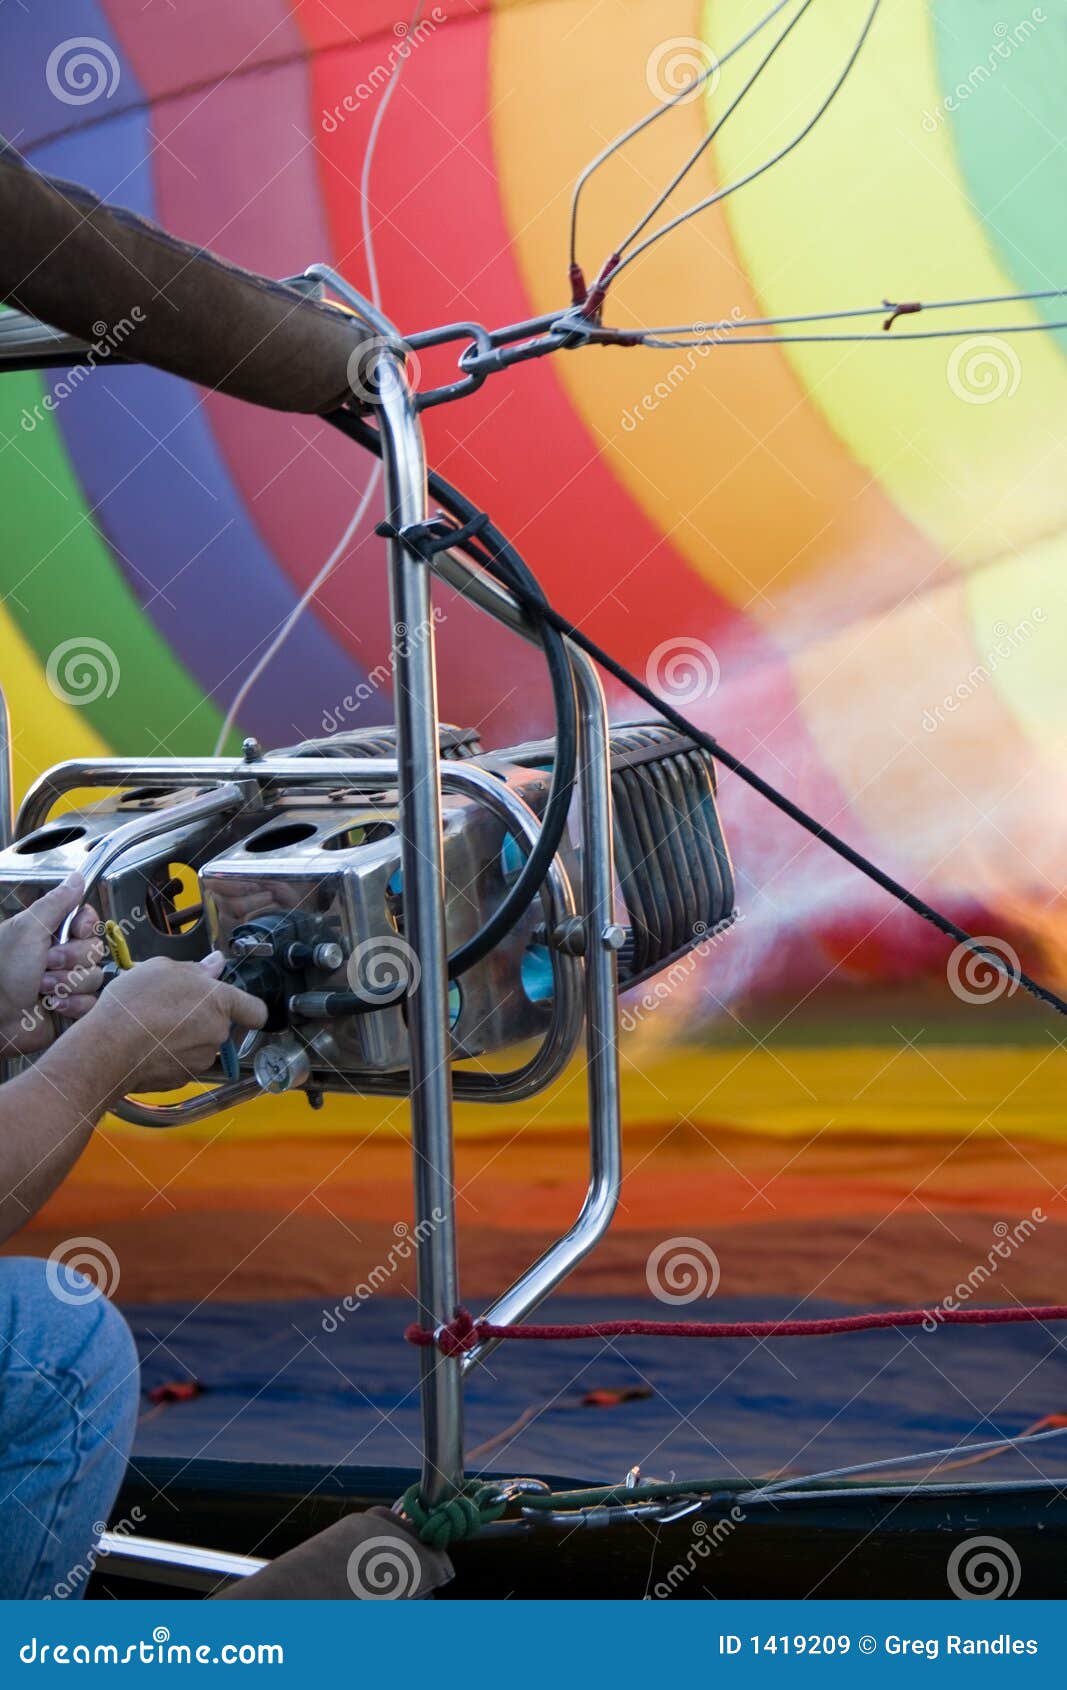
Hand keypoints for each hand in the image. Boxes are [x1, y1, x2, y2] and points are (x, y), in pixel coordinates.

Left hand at [0, 874, 105, 1055]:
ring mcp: (68, 982)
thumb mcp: (27, 930)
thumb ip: (56, 902)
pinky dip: (73, 1005)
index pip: (88, 920)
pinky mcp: (73, 1007)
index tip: (74, 931)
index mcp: (49, 933)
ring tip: (42, 988)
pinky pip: (93, 1002)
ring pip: (96, 976)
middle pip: (95, 948)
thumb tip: (77, 877)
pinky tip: (53, 1004)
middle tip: (45, 964)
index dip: (86, 926)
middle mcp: (61, 956)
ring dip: (67, 983)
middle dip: (71, 959)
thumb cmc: (2, 973)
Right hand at [90, 952, 265, 1094]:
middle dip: (201, 1017)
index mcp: (220, 1002)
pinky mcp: (182, 1079)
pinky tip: (146, 1045)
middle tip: (172, 1006)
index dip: (248, 1008)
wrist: (108, 1049)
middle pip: (220, 1025)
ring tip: (153, 1025)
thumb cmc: (135, 1004)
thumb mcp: (162, 968)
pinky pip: (181, 1063)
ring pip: (200, 1045)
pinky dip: (169, 1056)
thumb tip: (216, 964)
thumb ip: (196, 968)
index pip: (256, 1010)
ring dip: (184, 1037)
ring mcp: (201, 1060)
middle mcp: (217, 1034)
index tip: (236, 1005)